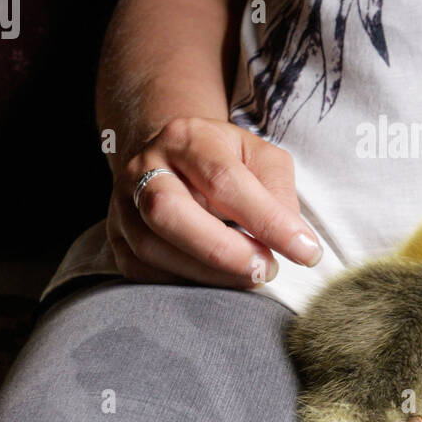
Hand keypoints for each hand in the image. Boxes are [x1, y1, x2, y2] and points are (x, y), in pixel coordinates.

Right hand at [107, 116, 321, 286]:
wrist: (168, 159)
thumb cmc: (223, 161)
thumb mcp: (259, 158)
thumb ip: (279, 192)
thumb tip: (294, 240)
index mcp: (187, 138)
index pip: (225, 180)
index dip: (267, 220)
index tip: (305, 251)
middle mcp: (144, 167)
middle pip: (169, 211)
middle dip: (223, 251)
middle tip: (266, 270)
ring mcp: (123, 205)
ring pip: (153, 248)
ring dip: (209, 274)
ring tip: (250, 277)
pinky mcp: (116, 240)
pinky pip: (144, 272)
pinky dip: (185, 283)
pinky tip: (217, 280)